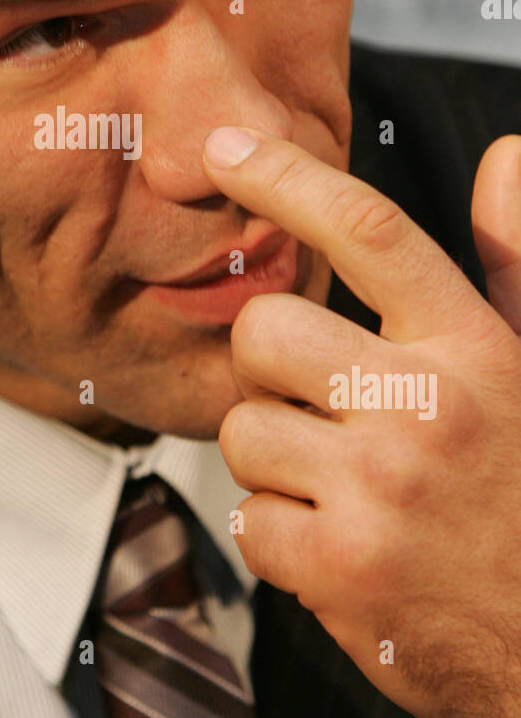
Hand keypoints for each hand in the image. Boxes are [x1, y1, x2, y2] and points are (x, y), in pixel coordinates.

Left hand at [203, 125, 520, 717]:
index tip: (227, 149)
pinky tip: (339, 545)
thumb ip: (512, 262)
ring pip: (243, 430)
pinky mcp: (340, 568)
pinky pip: (249, 520)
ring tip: (342, 486)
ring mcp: (379, 490)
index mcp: (472, 351)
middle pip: (266, 330)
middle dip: (268, 365)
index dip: (287, 178)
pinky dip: (281, 536)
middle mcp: (423, 407)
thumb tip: (505, 157)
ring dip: (276, 460)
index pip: (370, 232)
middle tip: (316, 401)